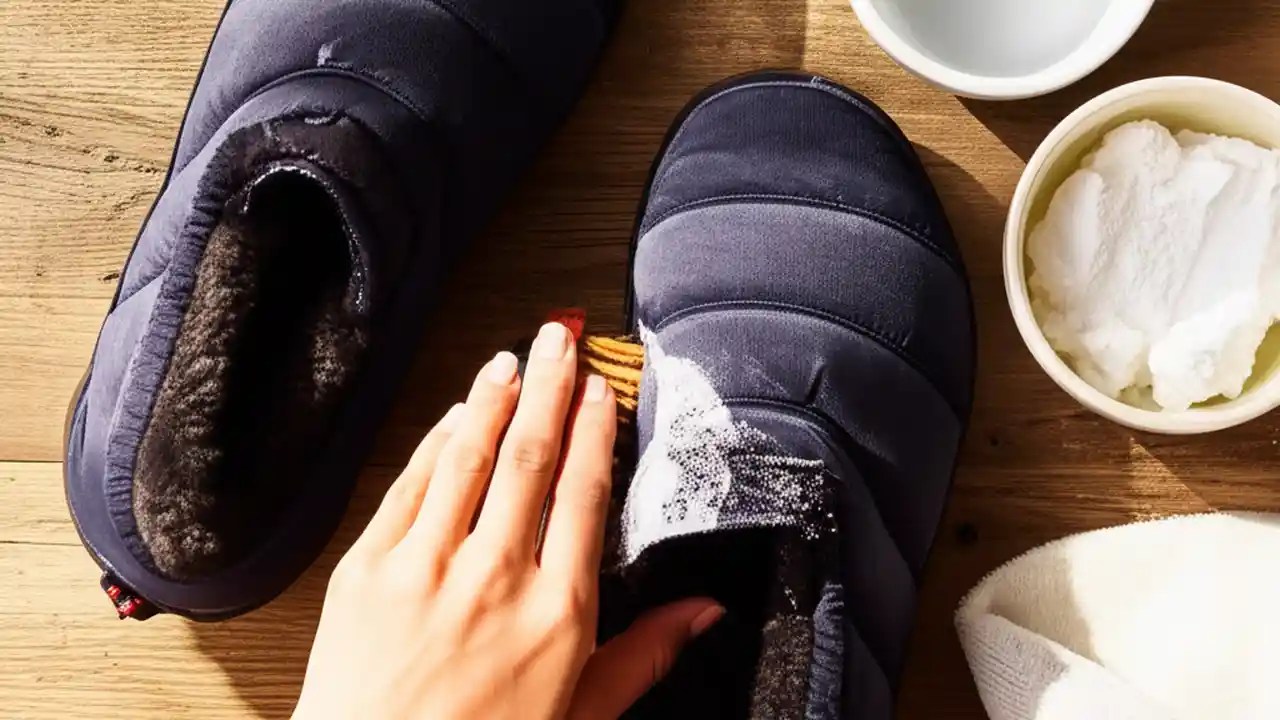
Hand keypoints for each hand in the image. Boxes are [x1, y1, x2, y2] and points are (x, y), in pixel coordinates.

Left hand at [293, 322, 723, 719]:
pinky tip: (451, 415)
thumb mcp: (582, 714)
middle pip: (530, 456)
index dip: (594, 429)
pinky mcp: (368, 569)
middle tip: (561, 339)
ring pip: (468, 455)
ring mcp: (425, 568)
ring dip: (492, 396)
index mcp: (556, 613)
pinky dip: (434, 440)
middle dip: (549, 386)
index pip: (583, 493)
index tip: (601, 391)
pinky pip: (409, 484)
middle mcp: (494, 578)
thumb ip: (646, 654)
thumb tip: (704, 611)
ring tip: (511, 357)